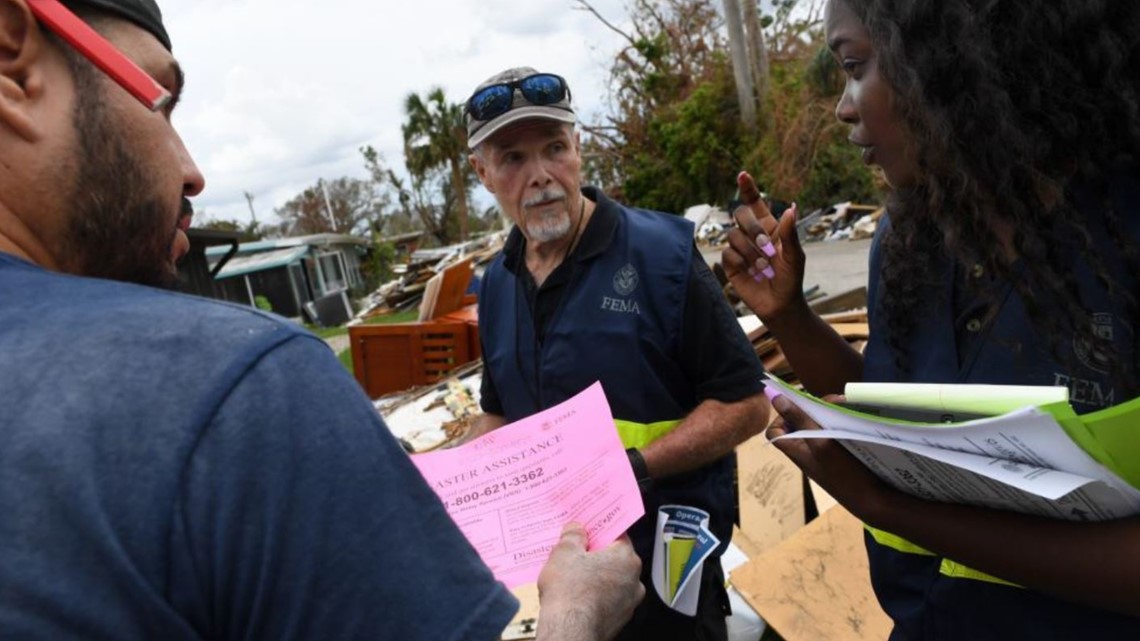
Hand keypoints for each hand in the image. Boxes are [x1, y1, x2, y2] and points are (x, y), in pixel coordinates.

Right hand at [536, 523, 644, 640]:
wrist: (569, 631)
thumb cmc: (570, 593)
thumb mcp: (564, 552)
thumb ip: (573, 535)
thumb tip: (576, 530)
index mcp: (626, 558)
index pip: (618, 535)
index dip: (600, 530)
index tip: (588, 529)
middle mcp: (634, 580)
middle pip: (615, 559)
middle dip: (596, 555)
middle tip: (575, 553)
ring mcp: (628, 603)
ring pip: (612, 581)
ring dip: (596, 577)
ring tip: (572, 577)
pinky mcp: (618, 620)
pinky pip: (608, 600)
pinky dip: (595, 596)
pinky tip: (576, 596)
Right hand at [721, 171, 806, 322]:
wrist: (780, 304)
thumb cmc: (791, 279)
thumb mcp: (795, 256)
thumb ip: (789, 233)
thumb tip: (791, 207)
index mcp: (769, 227)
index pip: (755, 203)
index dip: (748, 188)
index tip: (743, 174)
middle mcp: (751, 234)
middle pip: (740, 215)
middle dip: (752, 228)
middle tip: (767, 247)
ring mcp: (739, 248)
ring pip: (733, 236)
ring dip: (750, 252)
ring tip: (763, 268)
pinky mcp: (730, 264)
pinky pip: (728, 254)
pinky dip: (741, 263)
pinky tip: (752, 274)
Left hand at [767, 393, 890, 520]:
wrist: (873, 500)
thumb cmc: (843, 472)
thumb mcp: (820, 441)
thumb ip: (799, 419)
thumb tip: (774, 397)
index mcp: (795, 450)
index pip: (775, 432)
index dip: (780, 417)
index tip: (798, 405)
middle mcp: (806, 451)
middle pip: (799, 423)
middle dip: (813, 408)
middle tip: (836, 401)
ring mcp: (823, 454)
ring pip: (818, 426)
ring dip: (830, 413)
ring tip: (847, 406)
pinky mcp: (840, 455)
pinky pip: (834, 433)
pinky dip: (841, 423)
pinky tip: (854, 418)